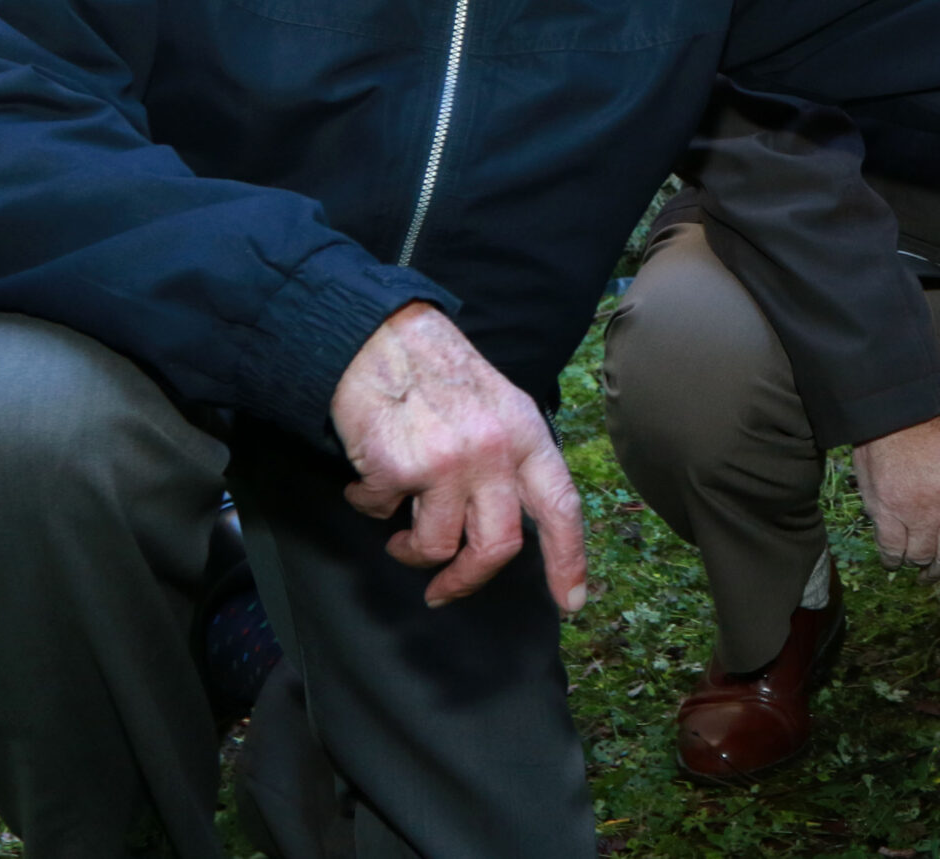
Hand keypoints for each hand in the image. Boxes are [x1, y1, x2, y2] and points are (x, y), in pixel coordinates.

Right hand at [330, 301, 587, 613]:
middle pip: (497, 546)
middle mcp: (494, 452)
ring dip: (409, 548)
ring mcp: (446, 462)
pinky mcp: (397, 468)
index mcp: (526, 437)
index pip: (561, 508)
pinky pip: (381, 515)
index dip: (568, 560)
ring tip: (397, 529)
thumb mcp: (500, 407)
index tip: (570, 601)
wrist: (381, 338)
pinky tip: (370, 479)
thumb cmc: (441, 375)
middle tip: (442, 591)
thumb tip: (513, 522)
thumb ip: (512, 460)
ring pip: (435, 545)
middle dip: (467, 580)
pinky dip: (370, 506)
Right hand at [852, 412, 939, 582]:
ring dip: (918, 565)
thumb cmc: (935, 432)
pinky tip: (892, 561)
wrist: (900, 413)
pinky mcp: (888, 512)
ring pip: (922, 557)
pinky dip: (893, 560)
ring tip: (913, 565)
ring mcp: (919, 512)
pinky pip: (892, 550)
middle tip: (935, 575)